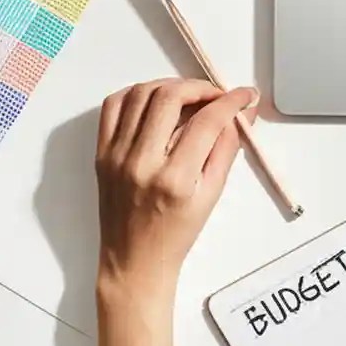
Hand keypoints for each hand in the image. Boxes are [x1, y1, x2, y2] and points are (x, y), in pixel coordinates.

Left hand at [95, 78, 257, 297]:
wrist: (135, 260)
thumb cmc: (178, 232)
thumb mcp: (213, 194)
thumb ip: (228, 147)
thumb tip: (242, 111)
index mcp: (175, 179)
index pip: (207, 121)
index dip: (231, 101)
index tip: (244, 95)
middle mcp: (141, 162)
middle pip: (170, 97)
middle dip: (200, 87)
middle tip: (216, 95)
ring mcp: (115, 156)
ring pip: (140, 94)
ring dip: (170, 86)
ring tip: (189, 96)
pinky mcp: (101, 153)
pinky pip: (113, 106)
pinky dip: (137, 93)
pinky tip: (156, 101)